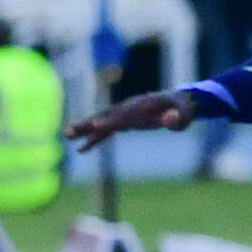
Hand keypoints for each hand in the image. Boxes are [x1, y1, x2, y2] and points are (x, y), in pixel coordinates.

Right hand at [69, 89, 193, 149]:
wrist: (180, 102)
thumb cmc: (183, 110)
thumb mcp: (185, 115)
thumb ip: (177, 118)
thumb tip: (169, 119)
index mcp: (144, 104)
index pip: (125, 114)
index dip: (111, 120)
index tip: (96, 126)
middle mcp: (130, 107)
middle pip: (106, 115)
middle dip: (89, 123)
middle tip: (71, 129)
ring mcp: (125, 113)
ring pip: (101, 121)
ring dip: (84, 129)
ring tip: (66, 134)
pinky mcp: (123, 121)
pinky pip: (105, 130)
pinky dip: (94, 138)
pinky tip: (81, 149)